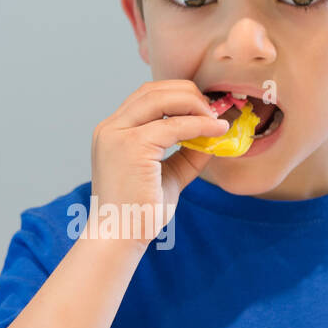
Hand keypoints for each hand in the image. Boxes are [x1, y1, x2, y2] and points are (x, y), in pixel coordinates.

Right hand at [89, 80, 228, 245]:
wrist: (118, 238)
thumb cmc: (138, 212)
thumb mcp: (168, 175)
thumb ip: (187, 153)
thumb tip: (214, 135)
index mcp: (113, 131)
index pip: (147, 96)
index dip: (180, 96)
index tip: (206, 109)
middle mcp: (111, 127)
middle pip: (154, 89)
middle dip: (189, 94)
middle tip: (215, 110)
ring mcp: (118, 134)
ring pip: (162, 98)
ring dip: (195, 104)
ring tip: (216, 120)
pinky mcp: (132, 146)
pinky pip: (174, 125)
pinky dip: (199, 125)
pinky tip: (216, 132)